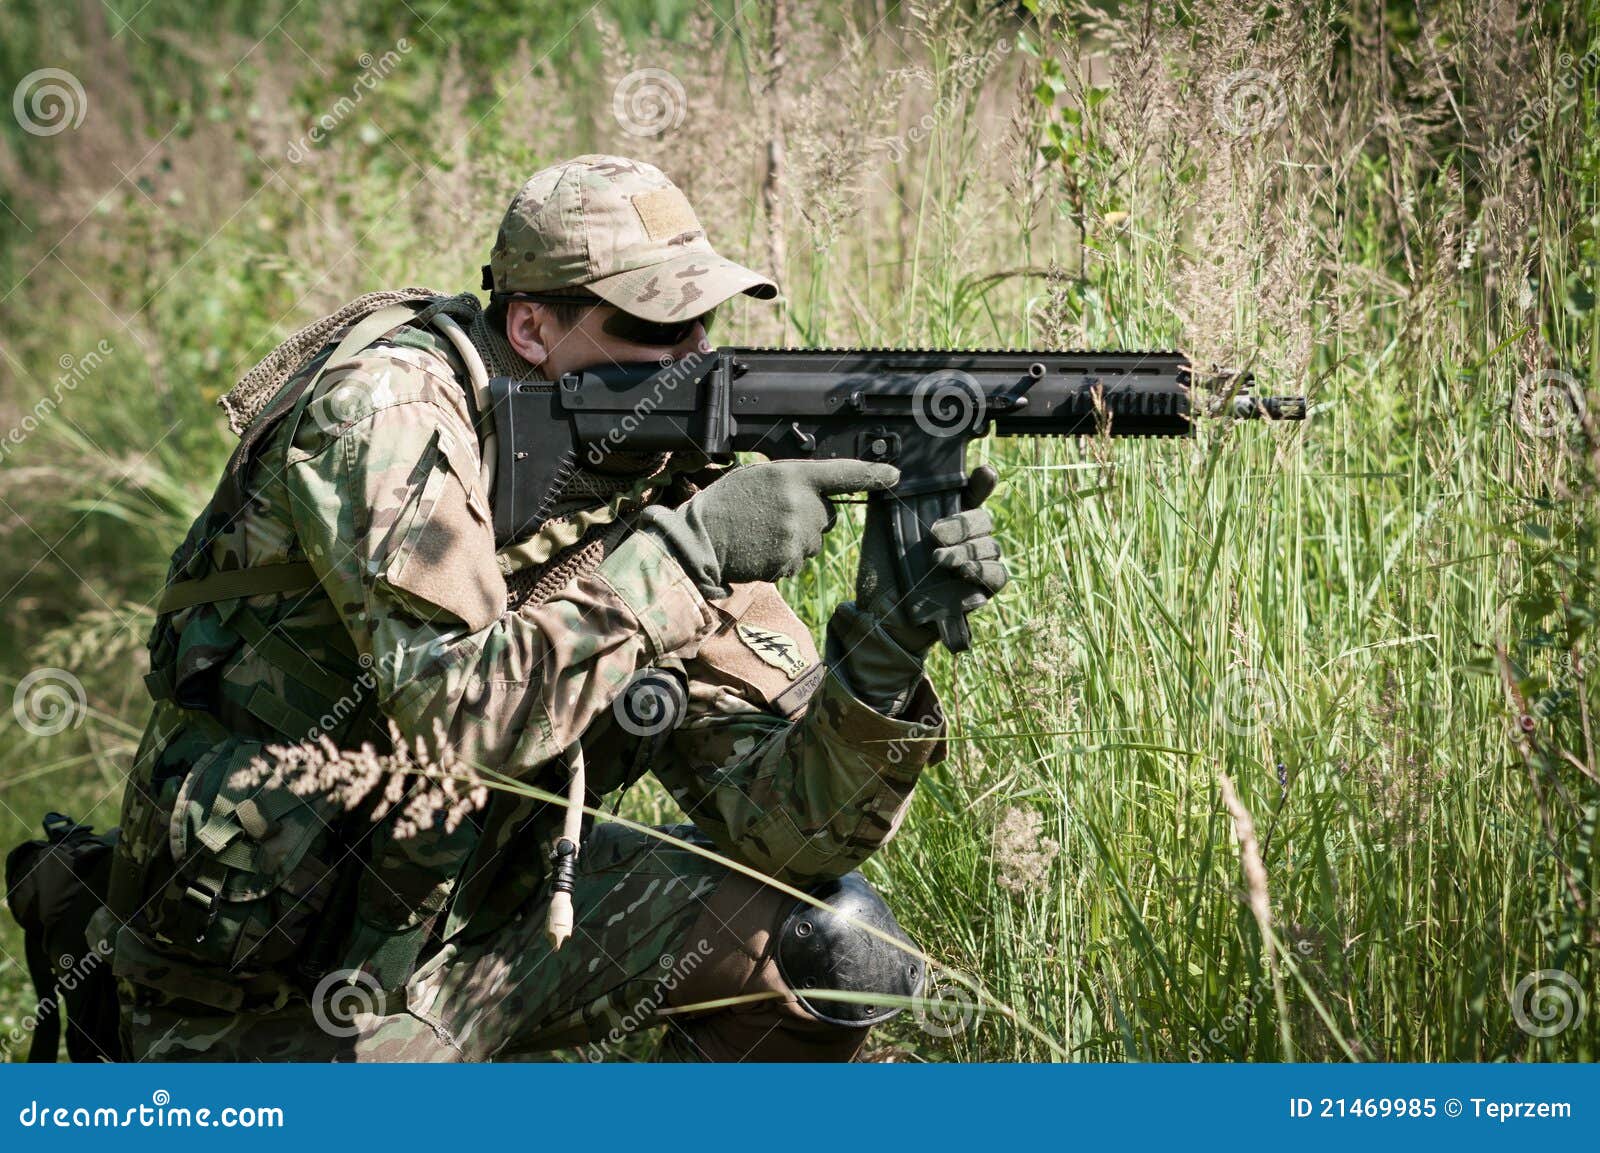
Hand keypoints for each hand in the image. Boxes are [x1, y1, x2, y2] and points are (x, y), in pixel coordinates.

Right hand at [639, 459, 900, 598]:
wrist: (700, 539)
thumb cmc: (725, 503)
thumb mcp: (757, 476)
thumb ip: (790, 480)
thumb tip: (815, 492)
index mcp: (793, 476)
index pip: (841, 473)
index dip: (871, 474)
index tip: (893, 475)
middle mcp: (801, 505)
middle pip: (826, 517)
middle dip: (808, 518)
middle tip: (772, 517)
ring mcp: (797, 536)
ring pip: (813, 542)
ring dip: (794, 540)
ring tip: (761, 534)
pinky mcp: (791, 562)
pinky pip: (798, 561)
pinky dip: (782, 559)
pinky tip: (759, 550)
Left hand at [855, 465, 1007, 654]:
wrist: (881, 612)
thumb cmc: (881, 570)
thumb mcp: (881, 531)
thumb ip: (890, 501)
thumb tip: (890, 472)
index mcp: (947, 518)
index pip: (974, 493)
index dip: (983, 482)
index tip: (984, 473)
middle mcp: (966, 539)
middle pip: (984, 520)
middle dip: (963, 524)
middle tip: (935, 535)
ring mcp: (977, 564)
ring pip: (991, 547)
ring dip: (966, 551)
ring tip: (939, 560)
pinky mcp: (982, 590)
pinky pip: (999, 576)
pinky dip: (984, 571)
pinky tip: (965, 573)